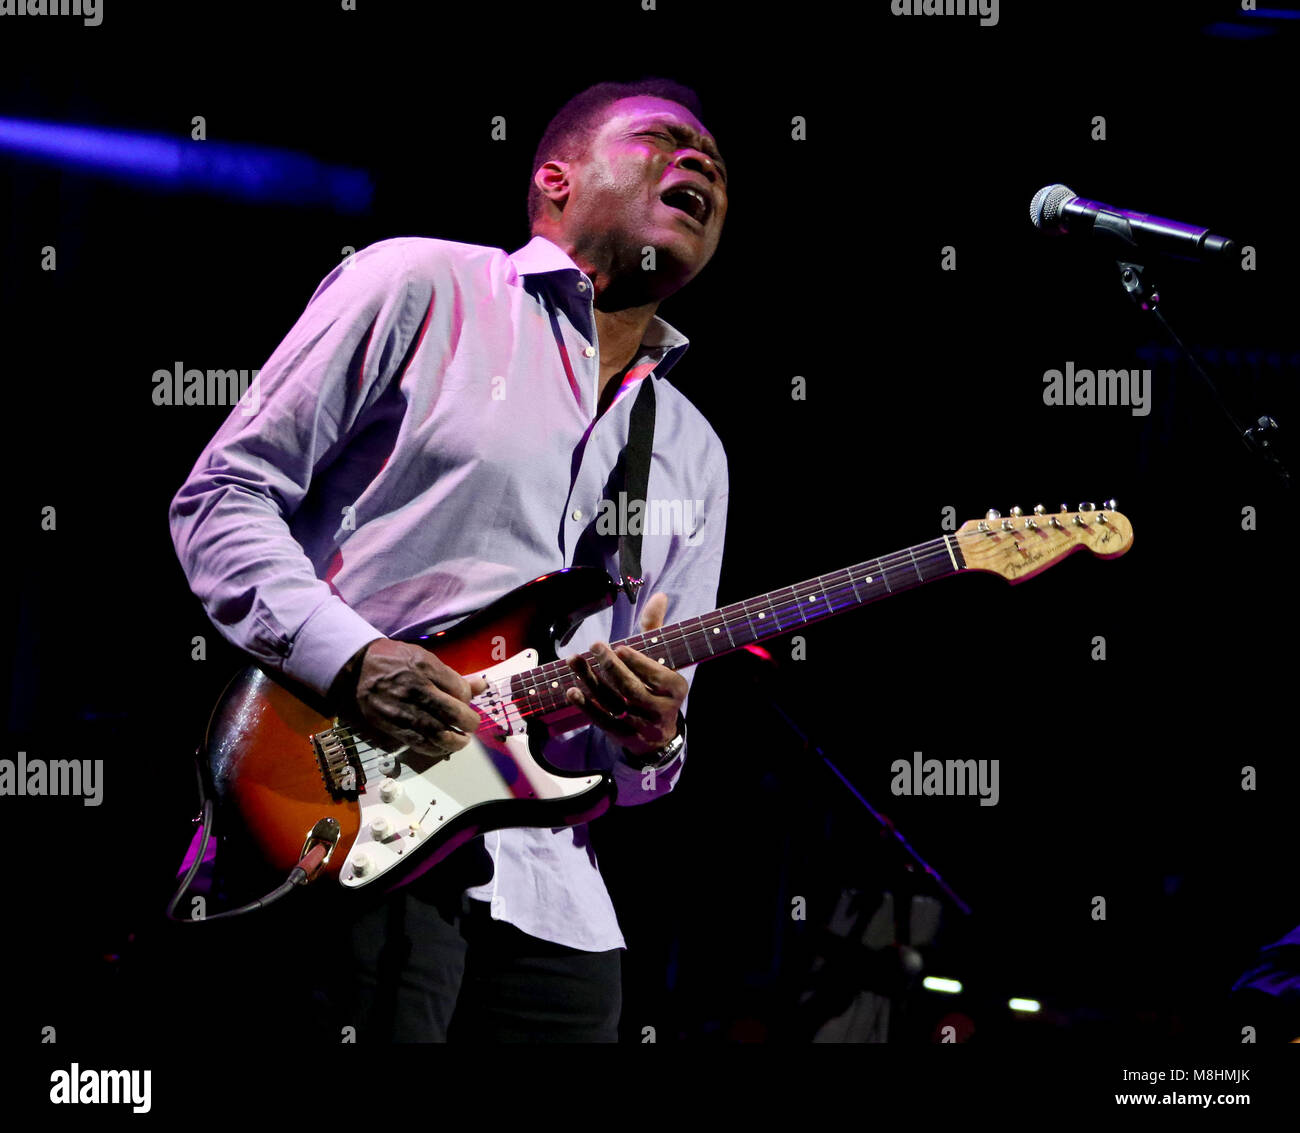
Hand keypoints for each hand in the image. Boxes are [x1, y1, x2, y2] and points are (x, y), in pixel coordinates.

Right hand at [334, 638, 488, 758]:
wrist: (356, 668)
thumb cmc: (394, 660)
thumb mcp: (424, 658)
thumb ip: (452, 676)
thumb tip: (481, 686)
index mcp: (424, 668)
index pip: (458, 689)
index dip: (468, 699)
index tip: (467, 702)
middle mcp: (414, 690)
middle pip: (451, 713)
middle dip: (468, 723)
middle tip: (472, 725)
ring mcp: (402, 710)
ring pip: (437, 733)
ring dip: (455, 741)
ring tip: (462, 740)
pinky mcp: (391, 726)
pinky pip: (418, 743)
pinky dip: (435, 749)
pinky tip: (443, 746)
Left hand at [564, 592, 686, 757]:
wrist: (658, 735)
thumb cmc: (657, 686)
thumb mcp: (662, 659)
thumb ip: (656, 628)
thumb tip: (659, 595)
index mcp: (675, 689)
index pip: (657, 675)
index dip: (638, 662)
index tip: (619, 646)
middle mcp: (660, 710)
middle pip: (633, 688)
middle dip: (612, 667)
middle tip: (595, 646)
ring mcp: (640, 726)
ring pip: (614, 703)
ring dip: (591, 682)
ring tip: (573, 660)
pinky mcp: (622, 736)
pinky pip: (602, 721)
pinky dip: (586, 706)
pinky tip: (572, 690)